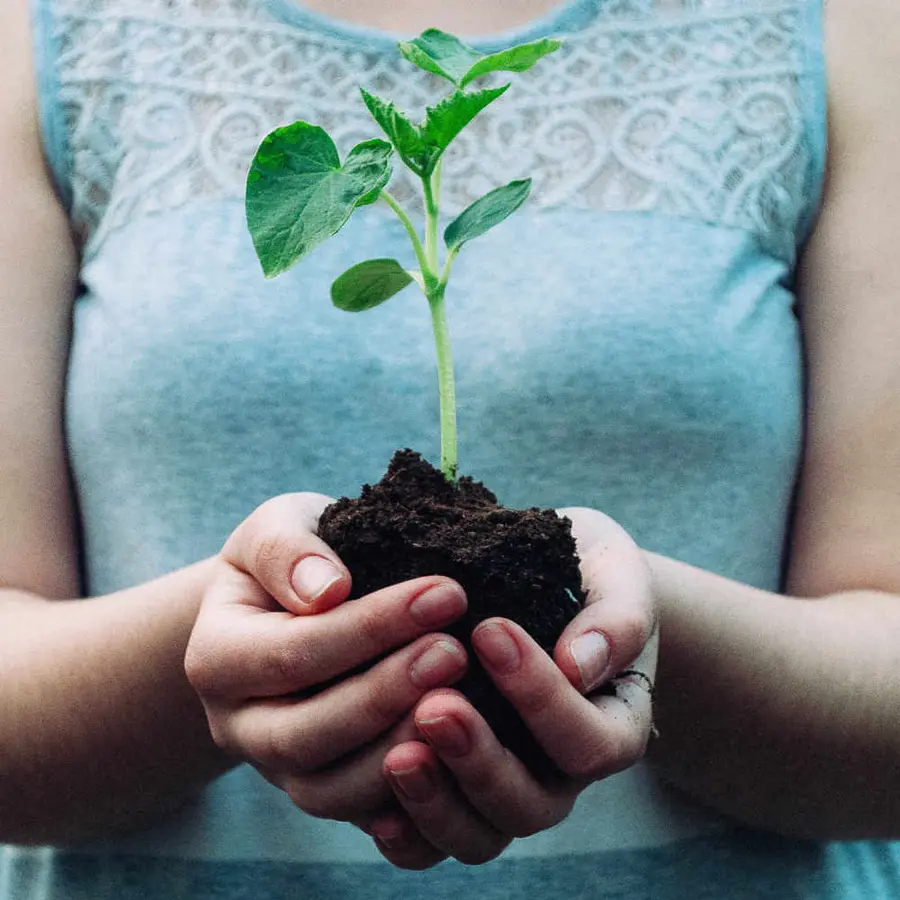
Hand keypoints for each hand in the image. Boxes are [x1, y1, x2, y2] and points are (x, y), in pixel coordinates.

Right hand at [184, 493, 469, 825]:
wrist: (285, 607)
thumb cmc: (291, 560)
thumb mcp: (276, 528)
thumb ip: (287, 550)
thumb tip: (327, 589)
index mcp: (217, 657)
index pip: (293, 652)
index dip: (371, 627)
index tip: (446, 592)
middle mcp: (238, 725)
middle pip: (306, 734)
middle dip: (387, 694)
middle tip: (455, 651)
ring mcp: (277, 769)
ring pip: (331, 791)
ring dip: (400, 750)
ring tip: (464, 701)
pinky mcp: (322, 791)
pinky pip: (362, 817)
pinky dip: (410, 800)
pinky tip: (459, 759)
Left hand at [369, 506, 657, 868]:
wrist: (544, 580)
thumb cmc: (585, 572)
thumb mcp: (615, 574)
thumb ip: (616, 617)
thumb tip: (579, 664)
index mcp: (612, 725)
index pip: (588, 742)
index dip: (541, 697)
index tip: (490, 630)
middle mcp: (560, 775)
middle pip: (531, 805)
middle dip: (480, 760)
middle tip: (434, 705)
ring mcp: (506, 791)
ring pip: (479, 836)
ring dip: (437, 802)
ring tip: (397, 756)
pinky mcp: (454, 794)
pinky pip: (431, 845)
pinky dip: (407, 833)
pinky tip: (377, 807)